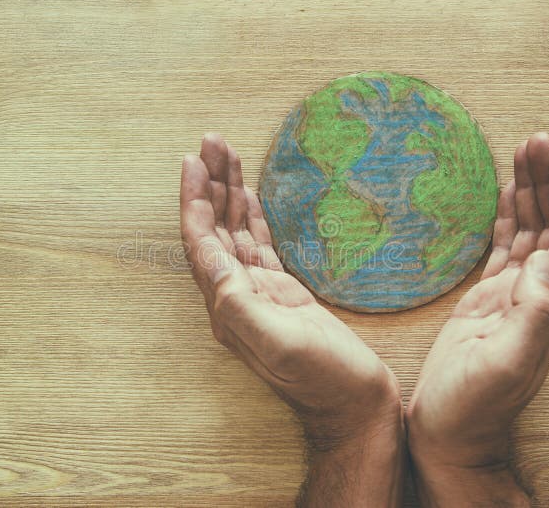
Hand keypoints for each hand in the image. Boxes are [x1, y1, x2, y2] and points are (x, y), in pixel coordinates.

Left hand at [180, 134, 402, 506]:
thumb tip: (212, 263)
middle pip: (214, 230)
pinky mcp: (282, 294)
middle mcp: (236, 298)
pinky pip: (259, 246)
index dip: (194, 202)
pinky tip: (248, 196)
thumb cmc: (325, 382)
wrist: (357, 408)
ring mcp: (259, 294)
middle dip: (211, 184)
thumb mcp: (280, 343)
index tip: (192, 162)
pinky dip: (251, 217)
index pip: (201, 243)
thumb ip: (240, 304)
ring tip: (226, 154)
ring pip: (235, 233)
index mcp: (228, 307)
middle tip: (212, 142)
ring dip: (228, 193)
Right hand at [405, 133, 548, 505]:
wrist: (448, 434)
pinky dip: (507, 218)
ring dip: (530, 193)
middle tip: (536, 142)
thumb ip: (533, 315)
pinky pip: (504, 249)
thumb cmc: (473, 407)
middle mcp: (537, 298)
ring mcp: (512, 298)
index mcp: (548, 308)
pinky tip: (504, 197)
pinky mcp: (486, 302)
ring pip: (530, 233)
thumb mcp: (504, 364)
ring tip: (523, 154)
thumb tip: (543, 263)